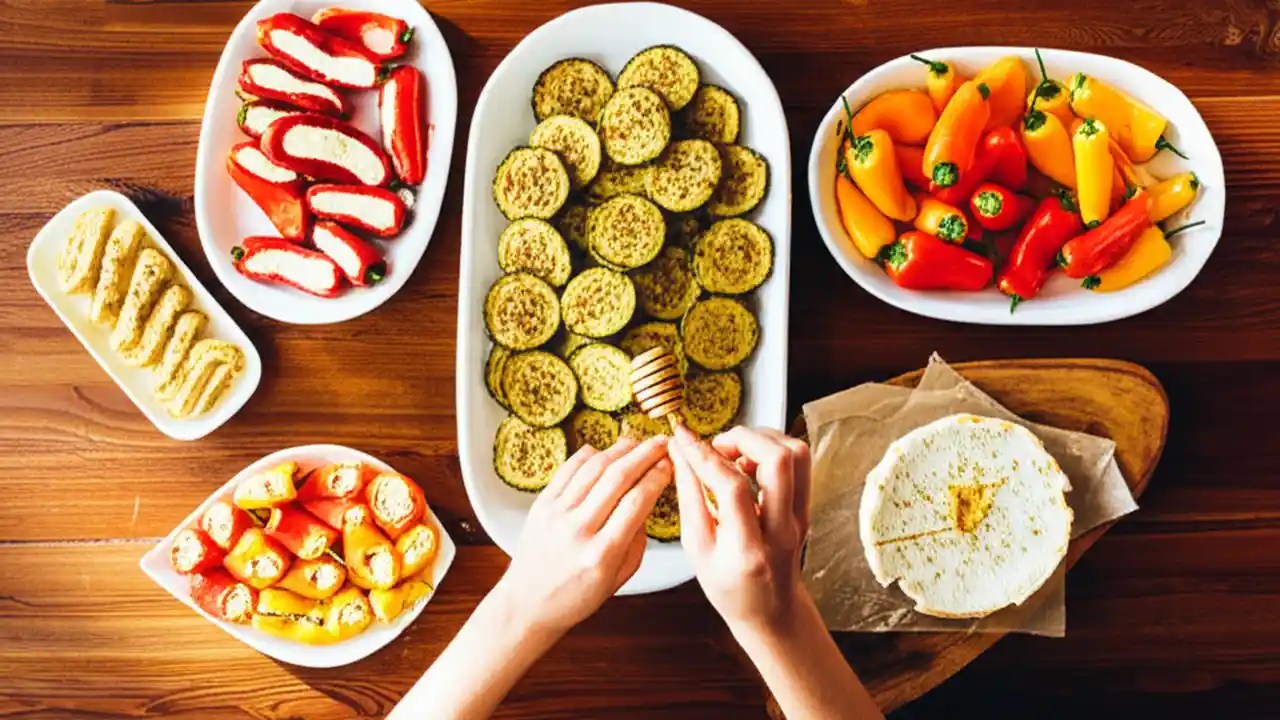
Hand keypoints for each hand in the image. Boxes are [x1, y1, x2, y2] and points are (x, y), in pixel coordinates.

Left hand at [496, 436, 671, 635]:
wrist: (527, 603)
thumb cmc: (577, 596)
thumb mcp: (619, 578)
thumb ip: (637, 540)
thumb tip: (647, 497)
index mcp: (601, 554)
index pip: (636, 502)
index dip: (657, 477)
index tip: (670, 465)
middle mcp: (578, 530)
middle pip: (617, 478)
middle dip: (644, 455)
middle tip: (661, 442)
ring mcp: (556, 514)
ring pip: (593, 468)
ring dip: (619, 450)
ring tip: (637, 442)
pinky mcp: (540, 504)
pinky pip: (568, 470)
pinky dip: (589, 455)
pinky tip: (605, 451)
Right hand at [667, 425, 810, 634]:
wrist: (772, 610)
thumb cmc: (730, 588)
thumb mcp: (697, 550)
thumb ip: (689, 497)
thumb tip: (680, 453)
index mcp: (748, 550)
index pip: (732, 488)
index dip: (704, 456)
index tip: (683, 438)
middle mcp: (783, 530)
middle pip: (779, 460)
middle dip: (742, 438)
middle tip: (717, 446)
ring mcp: (801, 516)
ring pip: (797, 453)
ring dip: (761, 440)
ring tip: (734, 453)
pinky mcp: (806, 506)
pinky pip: (799, 461)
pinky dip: (771, 449)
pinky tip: (749, 462)